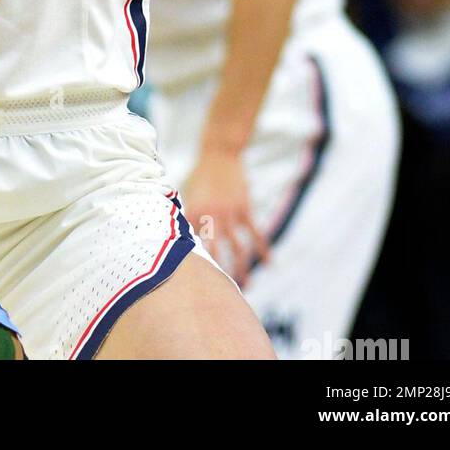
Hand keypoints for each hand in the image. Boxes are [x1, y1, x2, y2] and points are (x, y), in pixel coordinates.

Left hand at [181, 147, 270, 287]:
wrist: (219, 154)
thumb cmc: (199, 175)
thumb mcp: (187, 194)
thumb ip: (187, 217)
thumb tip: (180, 237)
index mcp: (193, 213)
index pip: (192, 244)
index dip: (193, 263)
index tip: (194, 284)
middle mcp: (211, 216)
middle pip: (215, 252)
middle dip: (219, 274)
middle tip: (222, 295)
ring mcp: (230, 213)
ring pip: (237, 247)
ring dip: (243, 268)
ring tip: (247, 286)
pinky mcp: (245, 209)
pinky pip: (255, 233)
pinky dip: (263, 249)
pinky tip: (269, 263)